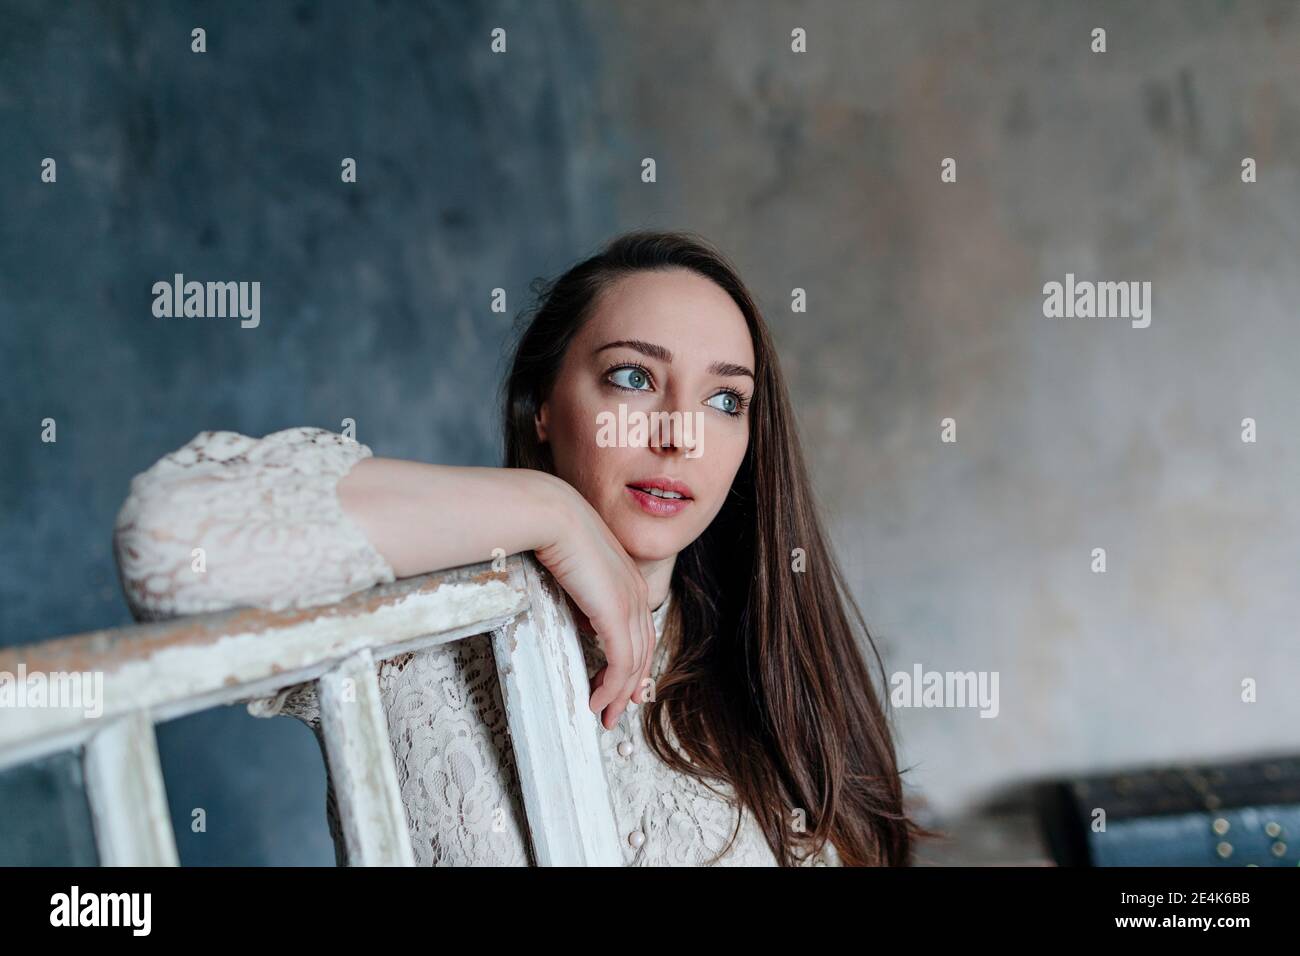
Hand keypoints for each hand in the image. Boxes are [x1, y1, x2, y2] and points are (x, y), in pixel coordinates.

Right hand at [533, 483, 655, 730]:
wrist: (549, 513)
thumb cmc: (551, 533)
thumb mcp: (573, 570)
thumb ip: (583, 597)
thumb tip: (581, 622)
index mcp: (629, 580)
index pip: (640, 630)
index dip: (633, 661)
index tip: (621, 685)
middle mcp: (636, 592)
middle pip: (643, 650)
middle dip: (630, 686)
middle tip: (615, 712)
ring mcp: (629, 602)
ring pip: (633, 662)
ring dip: (618, 694)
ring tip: (604, 715)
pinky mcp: (616, 613)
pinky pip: (620, 661)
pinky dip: (612, 686)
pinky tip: (597, 702)